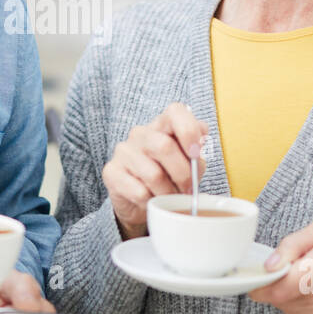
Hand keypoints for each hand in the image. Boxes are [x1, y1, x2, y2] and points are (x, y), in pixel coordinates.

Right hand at [101, 102, 207, 239]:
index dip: (189, 130)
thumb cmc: (168, 176)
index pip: (175, 111)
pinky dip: (152, 202)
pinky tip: (152, 201)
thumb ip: (196, 151)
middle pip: (164, 146)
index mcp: (162, 125)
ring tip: (171, 199)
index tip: (196, 154)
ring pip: (153, 174)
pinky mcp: (111, 172)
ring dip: (168, 193)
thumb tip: (201, 141)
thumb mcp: (187, 163)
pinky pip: (139, 191)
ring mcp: (123, 151)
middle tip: (189, 190)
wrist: (140, 200)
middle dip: (183, 174)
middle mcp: (140, 133)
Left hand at [247, 220, 312, 313]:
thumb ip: (291, 245)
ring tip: (297, 278)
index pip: (287, 283)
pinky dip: (295, 303)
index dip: (265, 282)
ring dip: (284, 294)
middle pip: (283, 297)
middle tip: (278, 272)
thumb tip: (270, 264)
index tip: (258, 275)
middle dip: (273, 285)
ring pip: (288, 307)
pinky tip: (306, 289)